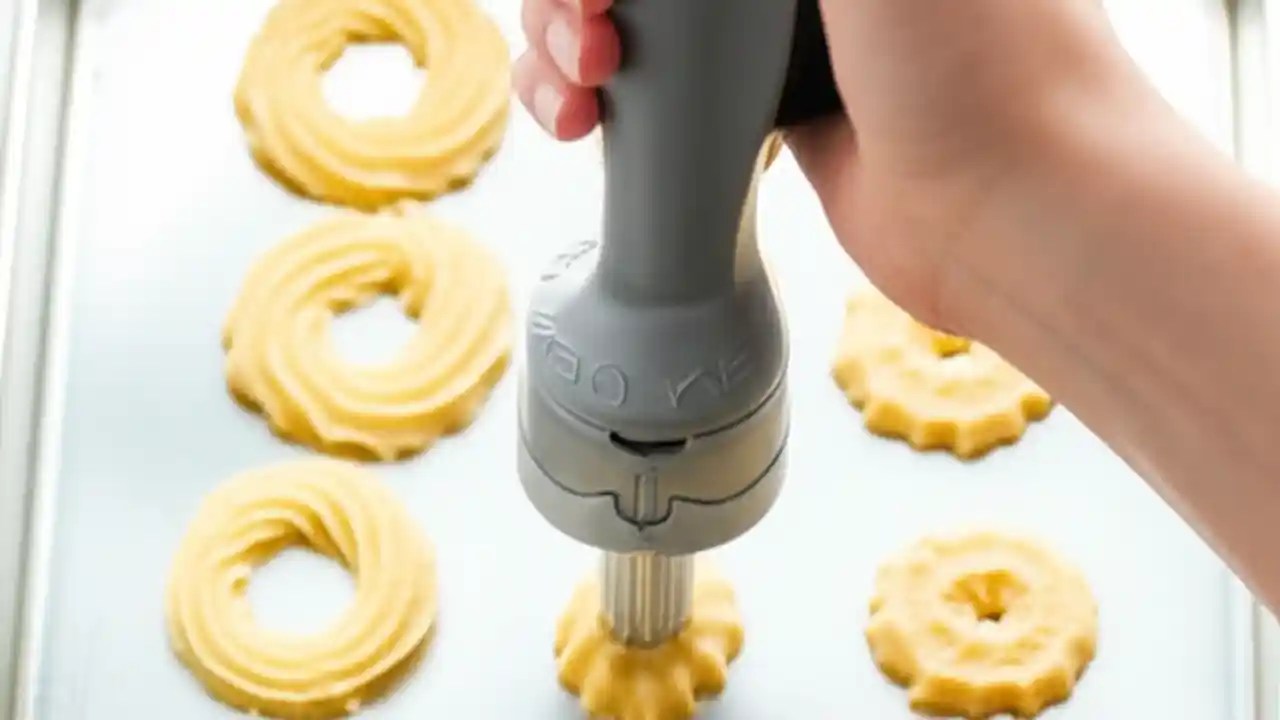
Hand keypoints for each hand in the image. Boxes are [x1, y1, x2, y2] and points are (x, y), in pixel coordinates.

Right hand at [512, 0, 1150, 332]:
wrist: (1015, 214)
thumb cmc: (983, 55)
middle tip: (591, 32)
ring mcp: (776, 30)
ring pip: (632, 15)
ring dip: (565, 40)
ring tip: (580, 87)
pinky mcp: (759, 110)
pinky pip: (655, 86)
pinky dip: (597, 97)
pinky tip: (583, 121)